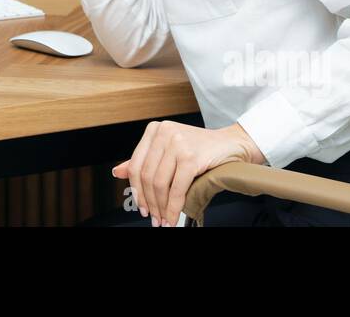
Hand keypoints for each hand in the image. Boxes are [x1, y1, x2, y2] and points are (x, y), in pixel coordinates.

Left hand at [111, 121, 267, 225]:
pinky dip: (173, 207)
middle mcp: (164, 133)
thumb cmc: (201, 149)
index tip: (140, 205)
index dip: (136, 189)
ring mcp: (177, 143)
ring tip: (163, 220)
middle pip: (147, 176)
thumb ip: (144, 160)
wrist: (233, 145)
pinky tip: (174, 216)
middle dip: (149, 202)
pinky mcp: (191, 157)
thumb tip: (117, 172)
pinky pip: (177, 188)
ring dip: (161, 207)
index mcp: (155, 130)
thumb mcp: (168, 151)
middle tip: (154, 218)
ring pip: (160, 184)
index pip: (136, 164)